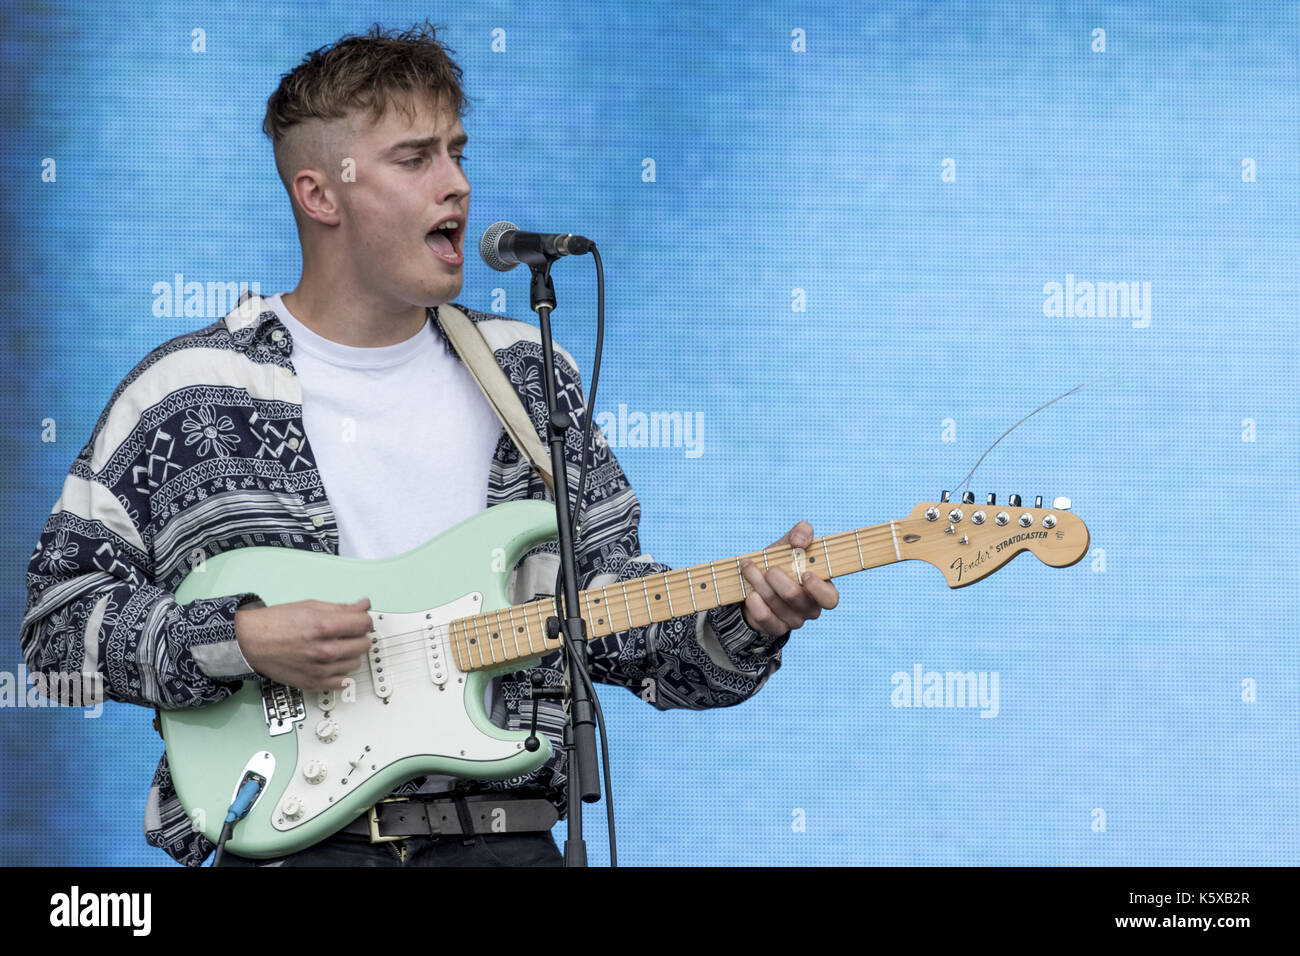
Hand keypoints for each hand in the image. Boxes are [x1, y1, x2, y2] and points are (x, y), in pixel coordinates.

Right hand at [234, 597, 374, 690]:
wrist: (251, 642)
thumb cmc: (276, 623)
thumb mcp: (310, 606)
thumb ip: (341, 608)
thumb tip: (364, 606)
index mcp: (325, 627)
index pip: (365, 624)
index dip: (363, 620)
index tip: (359, 620)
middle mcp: (324, 650)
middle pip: (364, 644)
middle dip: (358, 636)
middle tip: (347, 633)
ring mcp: (320, 670)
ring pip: (356, 663)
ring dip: (351, 654)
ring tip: (336, 647)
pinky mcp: (314, 684)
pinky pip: (343, 682)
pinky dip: (342, 672)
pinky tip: (333, 663)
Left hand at [739, 521, 838, 638]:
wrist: (755, 583)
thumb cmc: (780, 562)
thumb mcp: (790, 544)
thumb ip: (802, 533)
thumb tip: (800, 541)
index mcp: (821, 589)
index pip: (830, 598)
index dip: (818, 589)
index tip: (804, 573)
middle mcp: (810, 608)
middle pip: (797, 598)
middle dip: (778, 579)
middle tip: (768, 568)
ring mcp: (793, 620)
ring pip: (777, 605)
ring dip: (760, 584)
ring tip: (749, 569)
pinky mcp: (775, 628)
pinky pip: (765, 618)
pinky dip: (755, 603)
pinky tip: (750, 593)